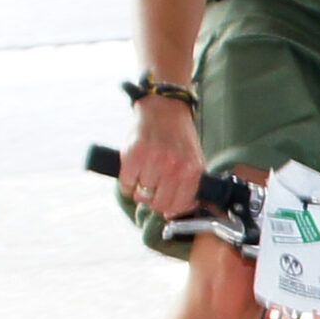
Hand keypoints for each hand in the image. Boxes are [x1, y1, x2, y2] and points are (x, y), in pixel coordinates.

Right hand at [119, 98, 207, 221]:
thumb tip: (175, 212)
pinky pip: (126, 184)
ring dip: (139, 189)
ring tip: (143, 174)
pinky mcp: (134, 156)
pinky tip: (132, 171)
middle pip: (159, 204)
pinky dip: (126, 182)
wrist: (163, 106)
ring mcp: (154, 162)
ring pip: (141, 196)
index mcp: (192, 171)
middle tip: (151, 189)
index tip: (165, 203)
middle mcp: (174, 168)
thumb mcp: (193, 159)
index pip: (179, 206)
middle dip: (153, 200)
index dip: (170, 208)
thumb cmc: (178, 135)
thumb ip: (189, 185)